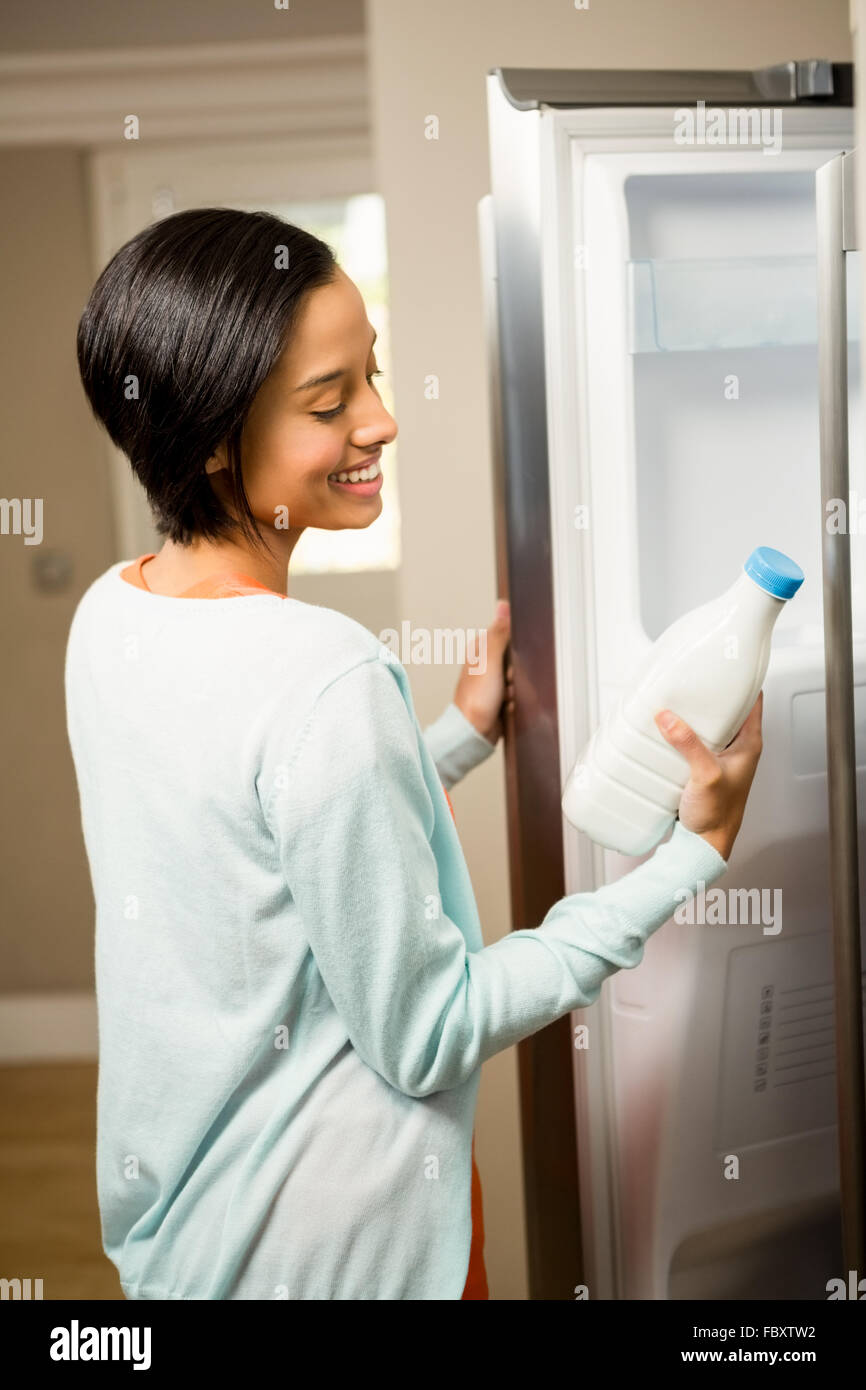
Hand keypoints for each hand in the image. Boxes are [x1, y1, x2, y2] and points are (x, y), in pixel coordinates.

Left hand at [453, 599, 513, 743]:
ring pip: (519, 677)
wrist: (475, 732)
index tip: (512, 660)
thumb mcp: (490, 660)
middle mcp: (485, 663)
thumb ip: (499, 633)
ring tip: (506, 695)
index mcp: (481, 649)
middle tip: (508, 680)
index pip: (508, 636)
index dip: (516, 649)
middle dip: (518, 671)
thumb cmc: (477, 699)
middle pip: (517, 658)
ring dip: (517, 687)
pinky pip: (517, 694)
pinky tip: (507, 704)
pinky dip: (515, 699)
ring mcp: (491, 682)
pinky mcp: (498, 698)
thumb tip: (503, 605)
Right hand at [653, 691, 763, 861]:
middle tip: (689, 679)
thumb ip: (688, 744)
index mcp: (749, 744)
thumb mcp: (705, 775)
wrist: (704, 846)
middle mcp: (737, 748)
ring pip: (707, 726)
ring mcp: (719, 758)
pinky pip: (692, 742)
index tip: (725, 664)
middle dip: (709, 694)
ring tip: (672, 700)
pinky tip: (663, 730)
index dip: (742, 680)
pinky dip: (680, 733)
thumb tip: (668, 717)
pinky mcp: (701, 768)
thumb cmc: (718, 817)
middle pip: (726, 709)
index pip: (753, 700)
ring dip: (691, 714)